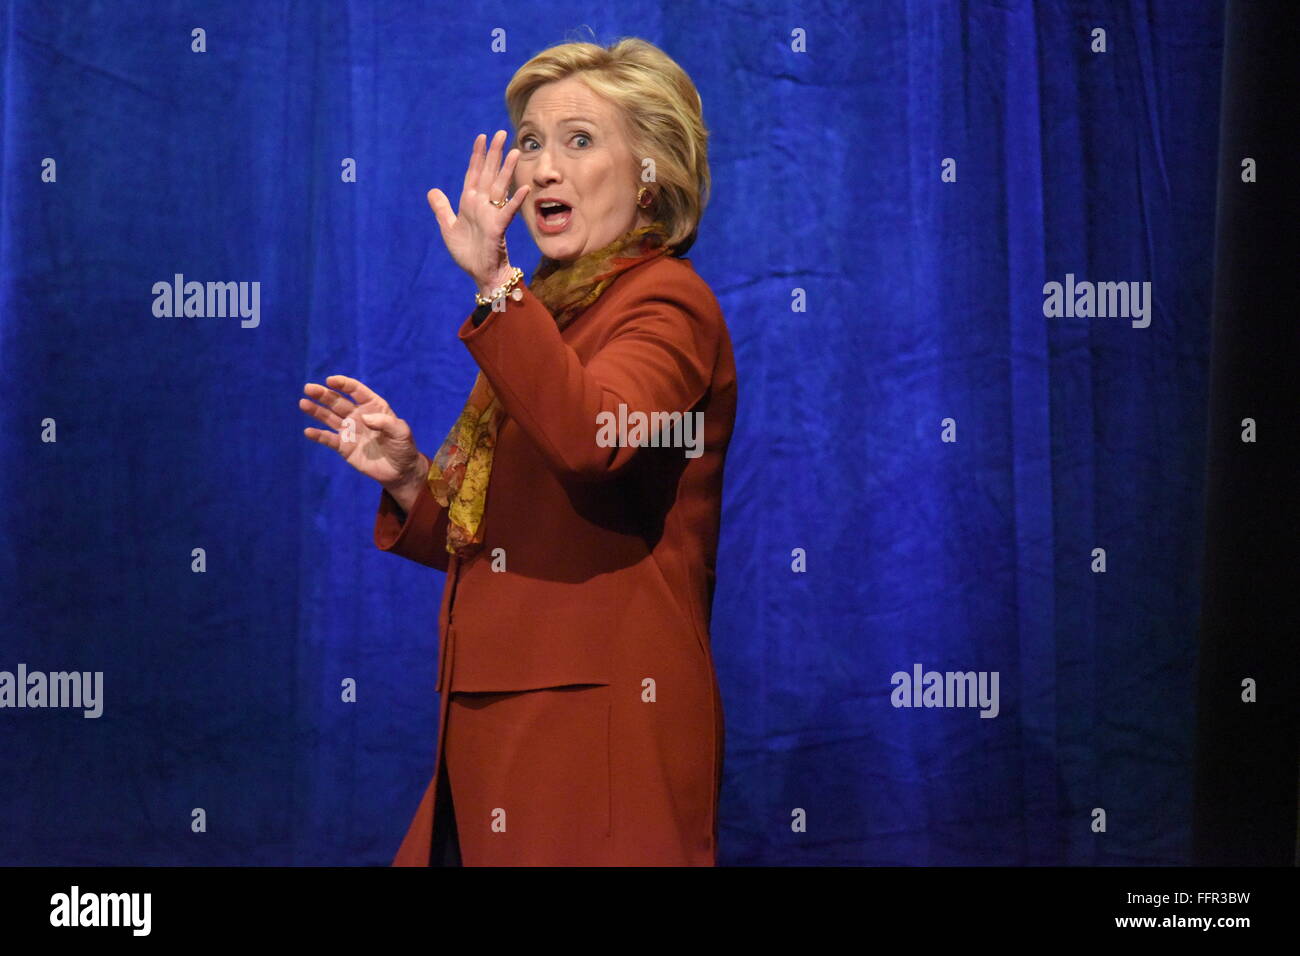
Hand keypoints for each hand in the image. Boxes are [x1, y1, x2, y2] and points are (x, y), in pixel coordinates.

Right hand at [300, 376, 426, 501]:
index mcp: (373, 407)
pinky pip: (328, 439)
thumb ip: (385, 423)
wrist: (400, 471)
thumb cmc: (403, 447)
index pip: (355, 391)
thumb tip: (364, 418)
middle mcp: (358, 415)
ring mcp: (349, 430)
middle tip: (309, 388)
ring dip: (316, 410)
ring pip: (329, 417)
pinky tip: (308, 431)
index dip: (343, 384)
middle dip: (324, 394)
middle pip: (338, 402)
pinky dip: (318, 435)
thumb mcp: (401, 432)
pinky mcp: (344, 446)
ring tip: (303, 403)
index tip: (330, 380)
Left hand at [426, 130, 531, 292]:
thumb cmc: (467, 252)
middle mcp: (482, 204)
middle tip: (501, 133)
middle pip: (488, 173)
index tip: (481, 137)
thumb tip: (432, 191)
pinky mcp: (498, 228)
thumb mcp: (448, 227)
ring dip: (506, 170)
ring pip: (500, 187)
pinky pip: (508, 212)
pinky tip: (524, 188)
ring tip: (514, 151)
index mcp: (469, 202)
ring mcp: (491, 214)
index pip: (473, 173)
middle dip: (494, 154)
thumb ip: (442, 208)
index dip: (477, 155)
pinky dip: (516, 201)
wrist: (479, 273)